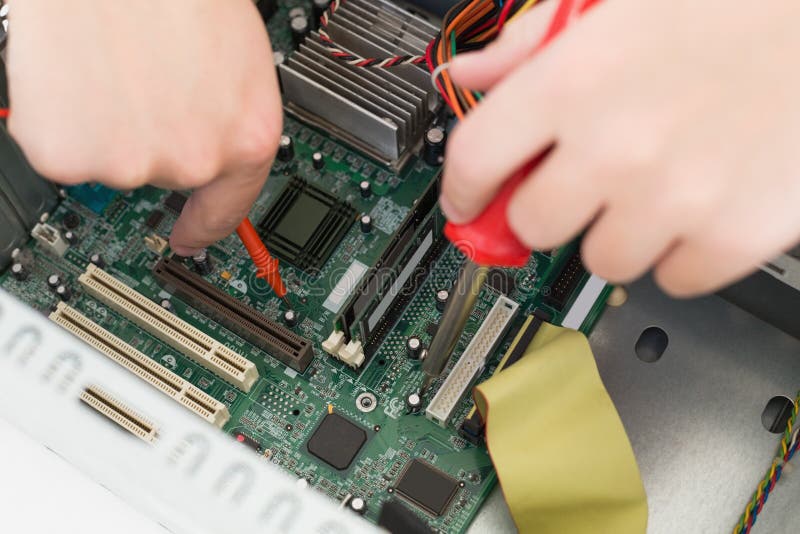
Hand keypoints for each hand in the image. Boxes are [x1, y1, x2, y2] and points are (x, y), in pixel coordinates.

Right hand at [6, 0, 281, 255]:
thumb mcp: (234, 54)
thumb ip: (224, 113)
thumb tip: (209, 145)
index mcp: (248, 136)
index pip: (230, 208)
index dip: (206, 227)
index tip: (190, 239)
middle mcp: (196, 160)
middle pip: (163, 173)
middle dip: (149, 136)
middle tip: (139, 83)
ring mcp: (130, 165)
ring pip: (109, 159)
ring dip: (104, 122)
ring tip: (109, 62)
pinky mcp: (67, 157)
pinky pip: (61, 148)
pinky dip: (59, 116)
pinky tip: (74, 71)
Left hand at [441, 0, 799, 295]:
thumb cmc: (739, 2)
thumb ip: (534, 39)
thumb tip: (476, 74)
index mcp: (575, 80)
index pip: (475, 160)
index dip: (462, 191)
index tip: (468, 205)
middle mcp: (615, 146)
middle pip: (532, 224)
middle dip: (548, 208)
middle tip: (580, 186)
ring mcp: (673, 199)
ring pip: (601, 261)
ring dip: (617, 233)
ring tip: (656, 187)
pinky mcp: (732, 238)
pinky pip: (673, 280)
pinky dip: (681, 254)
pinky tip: (700, 207)